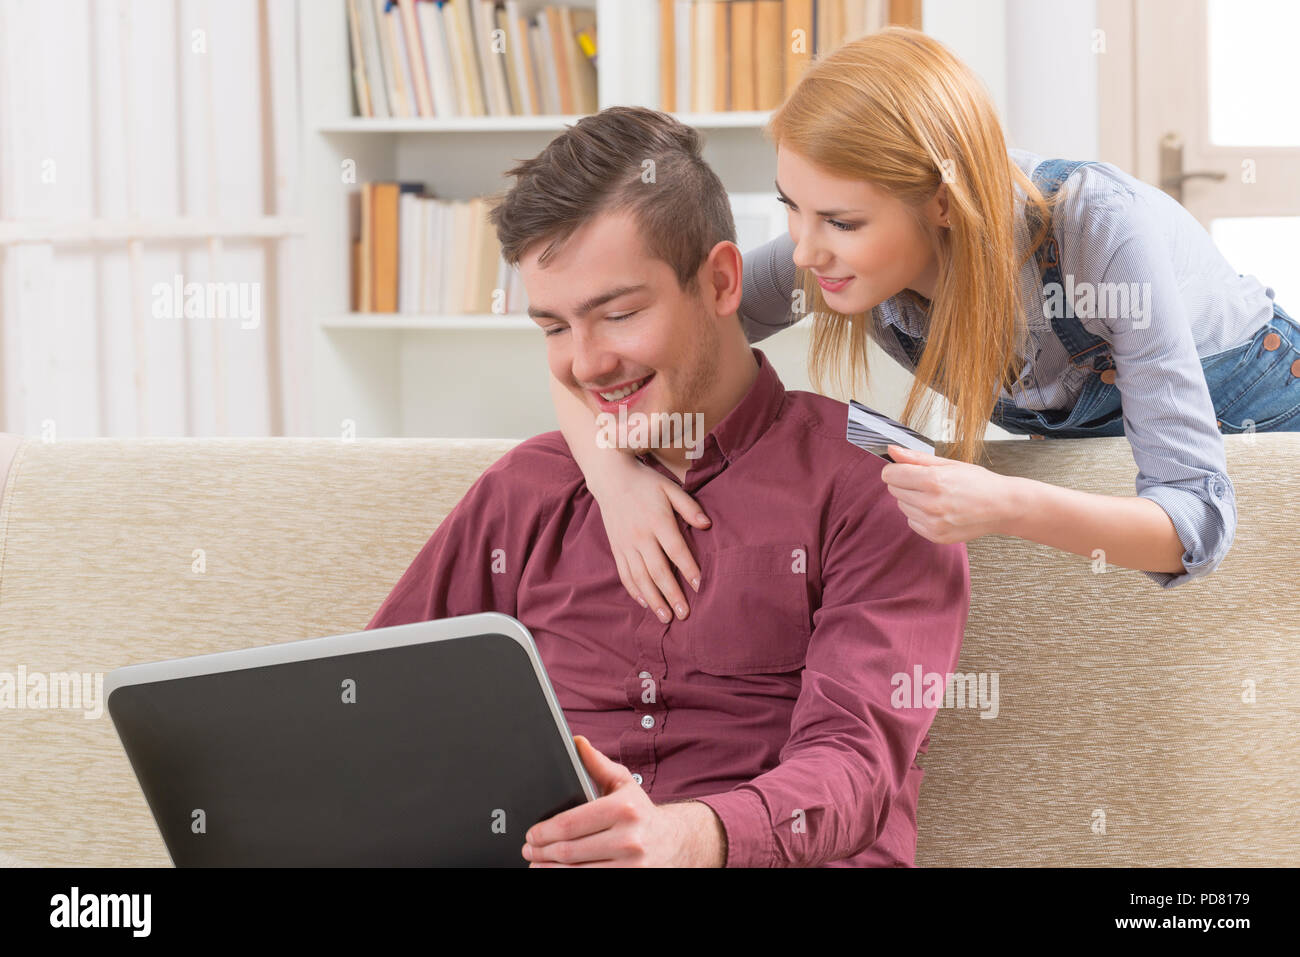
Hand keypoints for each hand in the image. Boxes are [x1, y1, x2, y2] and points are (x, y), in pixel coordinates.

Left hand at [522, 736, 723, 866]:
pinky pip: (590, 882)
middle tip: (528, 848)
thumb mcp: (623, 784)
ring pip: (576, 872)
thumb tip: (576, 743)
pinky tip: (555, 873)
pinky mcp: (631, 881)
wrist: (675, 842)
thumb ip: (597, 764)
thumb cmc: (641, 812)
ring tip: (536, 862)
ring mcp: (631, 866)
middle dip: (541, 851)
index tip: (531, 833)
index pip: (570, 823)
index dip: (544, 831)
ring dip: (549, 869)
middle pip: (569, 850)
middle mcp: (630, 839)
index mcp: (624, 809)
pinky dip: (566, 879)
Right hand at [588, 455, 709, 622]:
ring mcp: (626, 544)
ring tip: (666, 617)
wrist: (610, 478)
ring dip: (654, 599)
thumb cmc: (645, 483)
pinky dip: (635, 591)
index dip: (688, 569)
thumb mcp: (670, 488)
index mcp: (657, 520)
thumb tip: (707, 525)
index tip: (700, 587)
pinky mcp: (617, 549)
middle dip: (672, 594)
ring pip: (640, 578)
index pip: (676, 550)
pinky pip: (625, 574)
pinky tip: (646, 603)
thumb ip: (689, 507)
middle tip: (684, 614)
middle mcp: (640, 536)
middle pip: (658, 570)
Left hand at [879, 444, 1011, 543]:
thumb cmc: (978, 482)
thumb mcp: (948, 463)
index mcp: (934, 481)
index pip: (890, 475)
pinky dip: (920, 515)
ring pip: (902, 506)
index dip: (894, 469)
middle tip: (928, 482)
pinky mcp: (935, 536)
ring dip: (912, 499)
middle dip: (905, 483)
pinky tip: (939, 510)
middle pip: (894, 490)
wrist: (1001, 507)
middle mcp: (931, 504)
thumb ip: (916, 458)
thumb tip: (891, 450)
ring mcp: (933, 523)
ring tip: (936, 496)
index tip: (902, 468)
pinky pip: (911, 521)